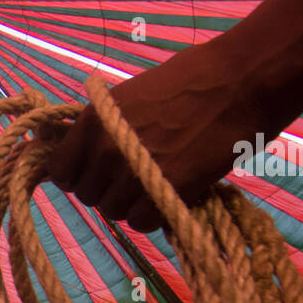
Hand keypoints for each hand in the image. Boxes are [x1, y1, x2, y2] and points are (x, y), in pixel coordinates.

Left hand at [45, 40, 288, 231]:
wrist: (242, 81)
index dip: (77, 176)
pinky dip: (154, 216)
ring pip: (114, 212)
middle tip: (135, 178)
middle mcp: (106, 150)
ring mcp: (135, 173)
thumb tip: (88, 152)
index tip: (95, 173)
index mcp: (93, 121)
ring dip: (132, 204)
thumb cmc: (191, 79)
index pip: (61, 171)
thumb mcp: (131, 96)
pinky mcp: (166, 192)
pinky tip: (171, 195)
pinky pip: (142, 222)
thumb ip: (105, 127)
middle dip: (108, 191)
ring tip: (156, 184)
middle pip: (88, 197)